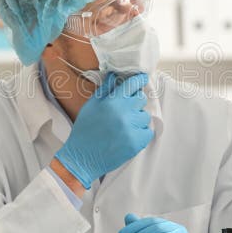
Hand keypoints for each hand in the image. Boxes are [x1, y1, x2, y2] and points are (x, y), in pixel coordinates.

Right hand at [56, 73, 153, 188]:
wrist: (83, 158)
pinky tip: (130, 134)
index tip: (143, 78)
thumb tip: (115, 75)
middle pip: (141, 99)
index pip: (132, 85)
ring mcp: (131, 129)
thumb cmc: (85, 130)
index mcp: (111, 102)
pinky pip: (148, 132)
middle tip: (125, 109)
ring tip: (125, 125)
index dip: (139, 79)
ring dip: (138, 118)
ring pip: (145, 116)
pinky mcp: (136, 143)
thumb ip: (105, 89)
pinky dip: (141, 132)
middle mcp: (123, 114)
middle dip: (134, 102)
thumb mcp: (91, 105)